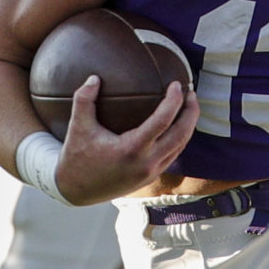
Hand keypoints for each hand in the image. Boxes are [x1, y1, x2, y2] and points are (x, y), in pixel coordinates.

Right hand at [56, 76, 198, 202]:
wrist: (76, 191)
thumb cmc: (76, 158)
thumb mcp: (77, 127)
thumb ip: (84, 99)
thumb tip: (95, 77)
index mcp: (131, 149)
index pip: (162, 121)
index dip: (174, 101)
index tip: (176, 84)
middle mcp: (146, 163)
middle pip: (181, 134)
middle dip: (191, 112)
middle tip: (191, 92)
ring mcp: (151, 172)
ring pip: (181, 146)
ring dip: (188, 125)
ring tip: (188, 105)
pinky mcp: (151, 177)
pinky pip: (173, 155)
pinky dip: (179, 138)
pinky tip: (176, 124)